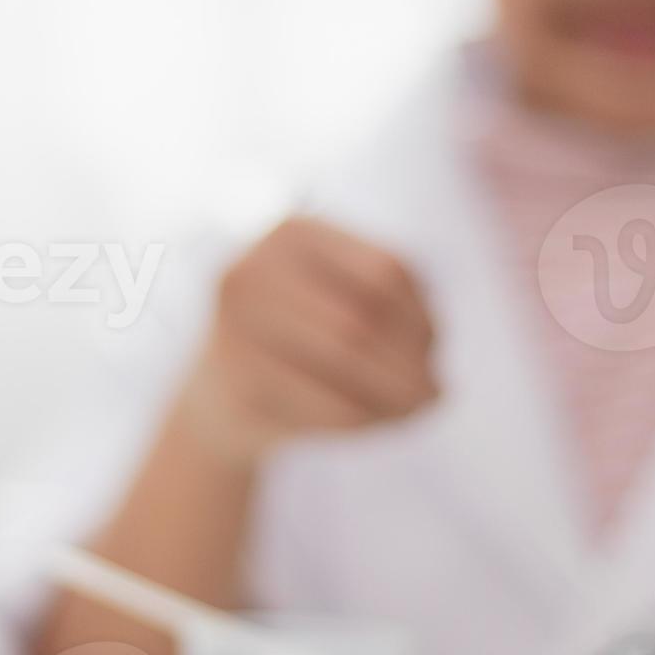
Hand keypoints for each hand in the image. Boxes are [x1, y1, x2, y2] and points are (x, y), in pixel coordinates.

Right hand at [174, 217, 439, 466]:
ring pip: (349, 358)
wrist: (216, 399)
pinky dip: (367, 419)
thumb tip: (439, 384)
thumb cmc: (296, 344)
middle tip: (437, 392)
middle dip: (413, 361)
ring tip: (421, 407)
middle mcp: (254, 268)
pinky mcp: (235, 383)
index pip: (386, 270)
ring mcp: (234, 324)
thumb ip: (393, 318)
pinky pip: (325, 403)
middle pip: (366, 317)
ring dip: (399, 394)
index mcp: (291, 232)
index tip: (435, 345)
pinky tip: (379, 422)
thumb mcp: (338, 305)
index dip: (423, 314)